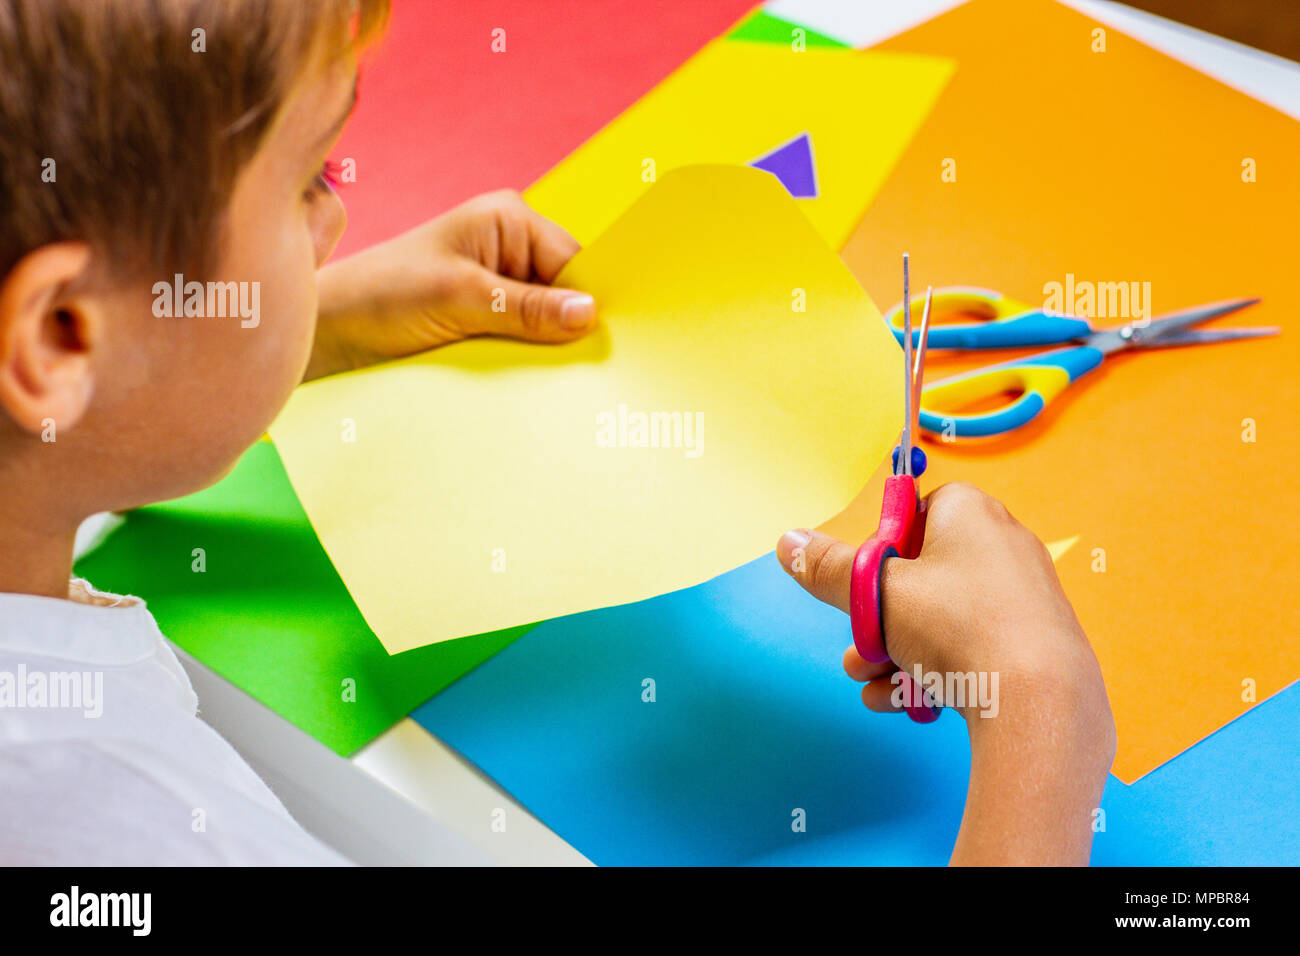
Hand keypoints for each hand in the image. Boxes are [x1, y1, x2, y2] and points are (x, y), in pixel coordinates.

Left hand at [307, 190, 596, 379]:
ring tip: (551, 377)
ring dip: (547, 349)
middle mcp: (510, 245)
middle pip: (567, 292)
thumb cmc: (381, 296)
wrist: (328, 330)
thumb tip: (590, 313)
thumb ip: (525, 307)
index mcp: (509, 219)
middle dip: (570, 328)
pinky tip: (529, 379)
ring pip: (549, 320)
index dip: (591, 302)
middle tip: (583, 369)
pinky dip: (528, 359)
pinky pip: (526, 338)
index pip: (575, 262)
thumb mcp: (459, 299)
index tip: (606, 344)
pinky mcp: (488, 316)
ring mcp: (500, 283)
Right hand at [776, 482, 1115, 864]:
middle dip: (876, 619)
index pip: (912, 511)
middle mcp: (1001, 546)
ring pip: (937, 620)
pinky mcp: (1029, 645)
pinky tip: (908, 701)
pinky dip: (933, 673)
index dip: (879, 549)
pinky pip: (968, 649)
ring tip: (877, 683)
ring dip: (894, 654)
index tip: (861, 584)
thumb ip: (828, 568)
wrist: (1039, 703)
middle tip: (862, 649)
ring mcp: (1020, 599)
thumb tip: (788, 542)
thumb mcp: (877, 593)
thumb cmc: (961, 628)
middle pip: (918, 574)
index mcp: (970, 513)